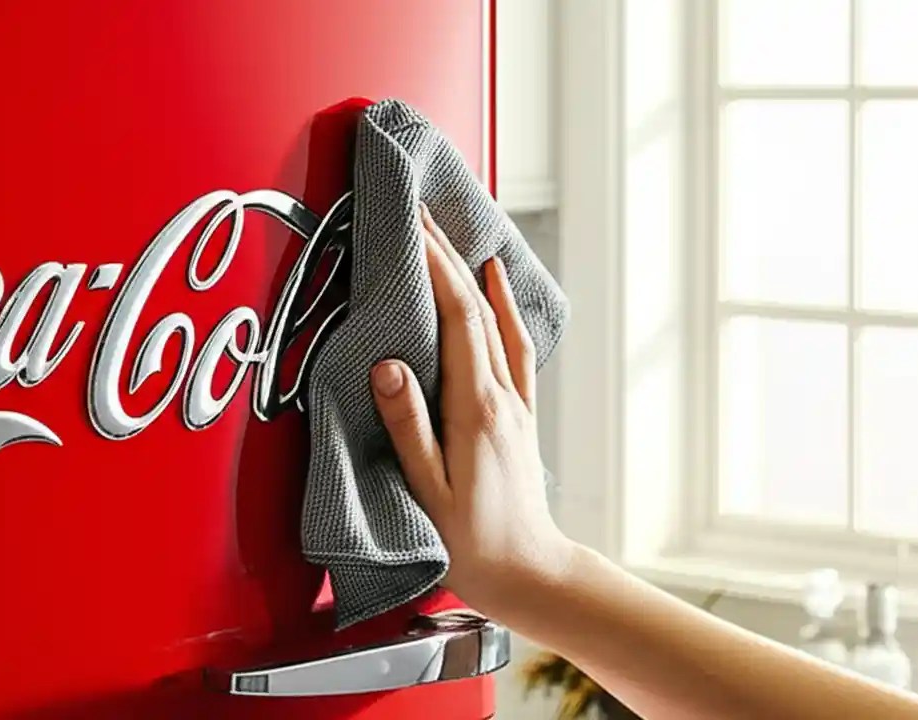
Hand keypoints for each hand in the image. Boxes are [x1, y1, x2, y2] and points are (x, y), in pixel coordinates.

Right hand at [369, 205, 574, 618]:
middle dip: (445, 254)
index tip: (411, 226)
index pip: (456, 319)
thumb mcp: (426, 489)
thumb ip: (407, 425)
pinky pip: (513, 345)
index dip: (434, 267)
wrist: (529, 574)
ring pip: (495, 320)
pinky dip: (503, 305)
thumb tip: (388, 365)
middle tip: (418, 211)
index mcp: (476, 409)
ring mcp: (515, 403)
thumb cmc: (471, 543)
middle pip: (474, 308)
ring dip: (471, 271)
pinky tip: (495, 283)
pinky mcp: (518, 414)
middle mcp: (502, 397)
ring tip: (450, 231)